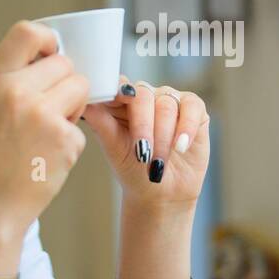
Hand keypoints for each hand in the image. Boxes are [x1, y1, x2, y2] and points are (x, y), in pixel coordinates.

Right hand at [0, 20, 89, 245]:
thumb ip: (13, 78)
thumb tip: (53, 53)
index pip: (28, 31)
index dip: (49, 40)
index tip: (52, 57)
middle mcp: (15, 91)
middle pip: (65, 63)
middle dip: (66, 84)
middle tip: (50, 110)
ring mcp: (41, 114)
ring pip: (82, 87)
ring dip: (75, 107)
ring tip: (49, 131)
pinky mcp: (63, 138)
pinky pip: (82, 125)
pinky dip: (71, 141)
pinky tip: (49, 156)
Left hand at [77, 74, 209, 214]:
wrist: (162, 193)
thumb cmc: (133, 170)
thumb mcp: (114, 148)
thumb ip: (102, 123)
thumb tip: (85, 102)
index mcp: (120, 102)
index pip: (118, 85)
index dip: (119, 91)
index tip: (120, 100)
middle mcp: (145, 96)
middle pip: (143, 96)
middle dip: (143, 126)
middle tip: (142, 154)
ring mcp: (169, 99)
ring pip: (167, 105)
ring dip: (163, 137)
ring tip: (159, 163)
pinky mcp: (193, 108)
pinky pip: (192, 107)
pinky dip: (187, 127)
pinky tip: (181, 147)